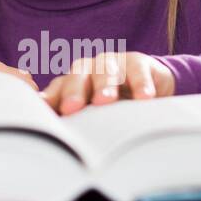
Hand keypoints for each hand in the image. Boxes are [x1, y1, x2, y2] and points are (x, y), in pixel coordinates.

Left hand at [40, 53, 175, 114]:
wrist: (150, 92)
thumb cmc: (115, 109)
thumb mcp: (94, 116)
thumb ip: (75, 122)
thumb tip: (49, 138)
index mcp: (74, 82)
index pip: (59, 87)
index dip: (53, 98)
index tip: (50, 112)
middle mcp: (90, 69)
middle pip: (77, 76)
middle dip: (73, 91)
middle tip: (71, 108)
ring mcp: (114, 63)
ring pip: (105, 70)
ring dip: (104, 85)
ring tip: (105, 101)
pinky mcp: (138, 62)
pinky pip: (137, 70)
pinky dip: (140, 83)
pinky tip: (144, 97)